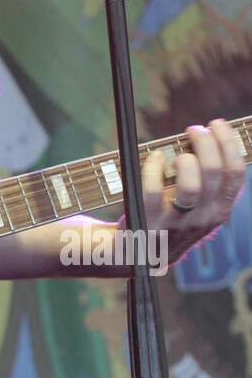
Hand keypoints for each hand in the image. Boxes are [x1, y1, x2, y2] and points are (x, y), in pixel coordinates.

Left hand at [127, 119, 246, 268]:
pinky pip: (152, 191)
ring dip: (184, 159)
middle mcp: (204, 216)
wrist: (143, 253)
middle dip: (204, 142)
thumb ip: (208, 178)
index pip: (235, 172)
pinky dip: (153, 168)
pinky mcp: (151, 222)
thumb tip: (208, 136)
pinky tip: (155, 157)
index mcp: (221, 208)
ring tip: (178, 153)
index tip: (216, 124)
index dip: (228, 142)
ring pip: (190, 186)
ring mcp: (178, 222)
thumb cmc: (174, 217)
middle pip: (213, 171)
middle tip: (193, 130)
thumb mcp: (201, 205)